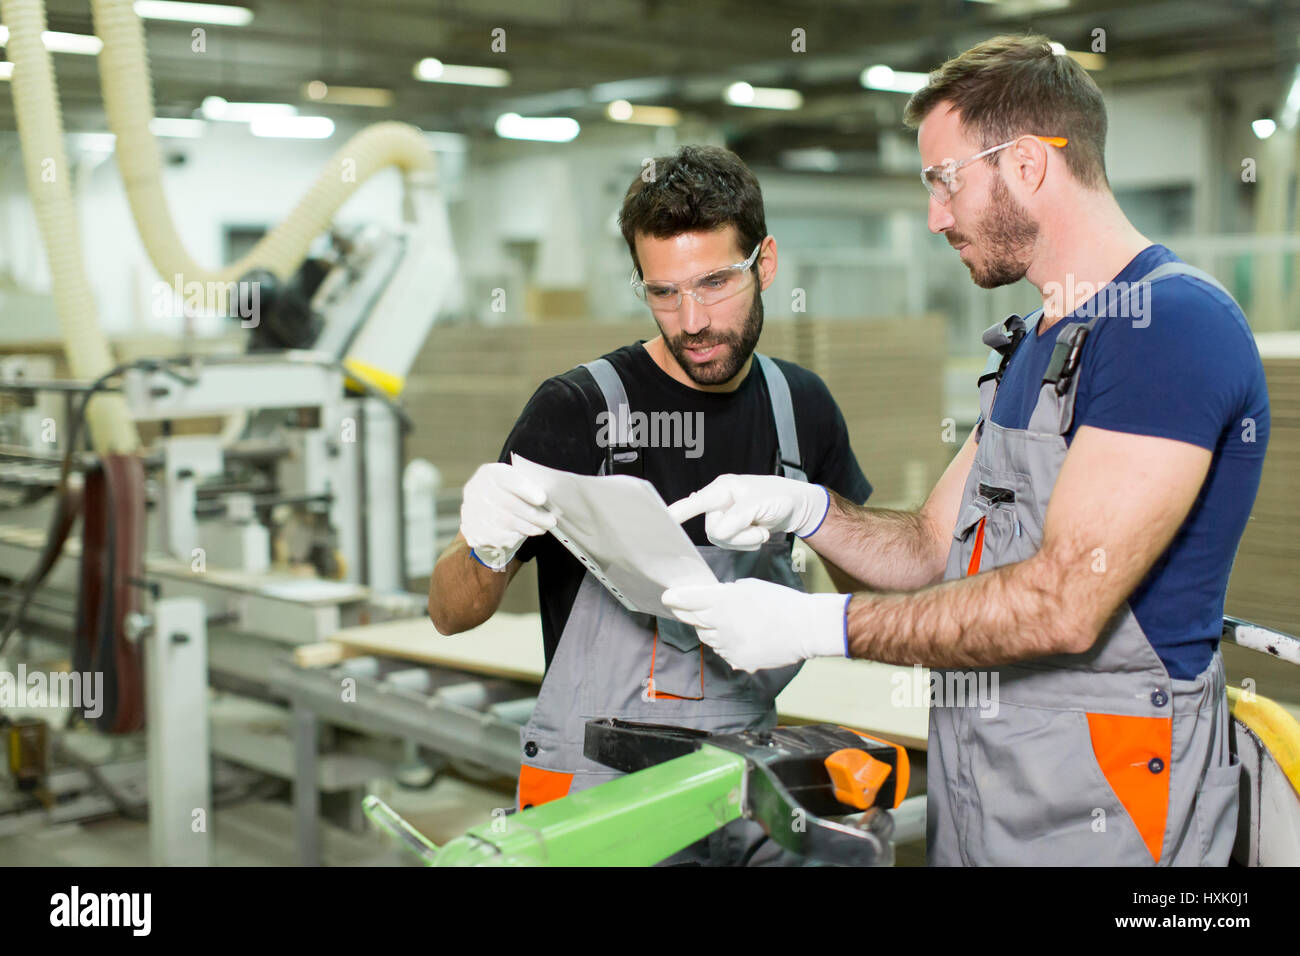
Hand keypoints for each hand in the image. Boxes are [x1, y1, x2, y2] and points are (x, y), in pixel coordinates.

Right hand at [459, 462, 555, 569]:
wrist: (480, 509)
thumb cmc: (504, 493)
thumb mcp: (512, 482)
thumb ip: (527, 485)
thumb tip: (550, 498)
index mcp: (489, 473)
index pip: (507, 478)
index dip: (525, 489)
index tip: (542, 499)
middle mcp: (477, 490)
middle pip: (509, 504)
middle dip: (534, 515)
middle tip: (550, 521)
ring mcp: (472, 511)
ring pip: (506, 522)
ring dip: (528, 528)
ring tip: (542, 528)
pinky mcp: (472, 530)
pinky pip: (498, 536)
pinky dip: (515, 537)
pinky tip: (523, 534)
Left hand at [661, 579, 848, 671]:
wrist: (805, 628)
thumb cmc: (780, 602)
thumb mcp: (749, 586)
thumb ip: (726, 593)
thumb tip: (713, 599)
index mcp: (722, 601)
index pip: (688, 600)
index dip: (675, 599)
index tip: (667, 597)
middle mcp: (720, 624)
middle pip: (692, 620)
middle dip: (686, 613)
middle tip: (682, 608)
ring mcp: (728, 645)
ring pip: (707, 638)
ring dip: (710, 629)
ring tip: (727, 623)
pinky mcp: (737, 661)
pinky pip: (723, 652)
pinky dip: (726, 645)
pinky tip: (741, 637)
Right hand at [667, 474, 828, 550]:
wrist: (796, 506)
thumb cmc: (781, 497)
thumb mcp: (761, 505)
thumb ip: (738, 518)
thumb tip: (719, 531)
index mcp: (723, 489)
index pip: (696, 502)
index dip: (679, 512)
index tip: (664, 519)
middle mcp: (719, 501)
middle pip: (713, 529)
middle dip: (738, 534)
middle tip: (759, 529)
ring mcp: (725, 515)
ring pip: (721, 540)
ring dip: (744, 540)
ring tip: (760, 530)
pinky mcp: (731, 527)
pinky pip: (730, 544)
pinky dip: (746, 543)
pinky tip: (757, 534)